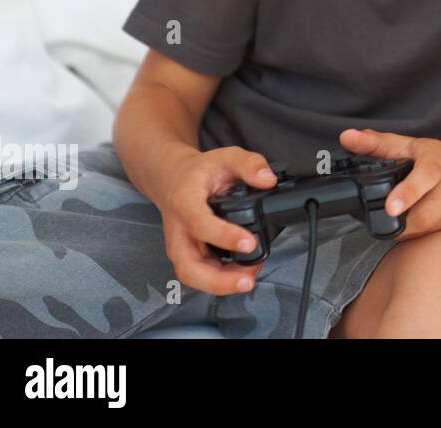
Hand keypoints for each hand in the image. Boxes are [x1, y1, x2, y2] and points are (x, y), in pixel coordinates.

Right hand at [156, 146, 277, 295]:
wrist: (172, 178)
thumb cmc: (200, 171)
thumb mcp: (226, 156)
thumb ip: (249, 163)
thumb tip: (268, 179)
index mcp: (185, 202)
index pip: (200, 224)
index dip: (225, 236)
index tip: (250, 243)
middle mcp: (178, 229)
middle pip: (189, 266)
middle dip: (218, 281)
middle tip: (247, 280)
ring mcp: (180, 245)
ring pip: (193, 276)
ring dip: (221, 284)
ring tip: (250, 277)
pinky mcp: (187, 254)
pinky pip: (200, 274)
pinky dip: (220, 280)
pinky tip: (243, 272)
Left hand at [339, 128, 440, 238]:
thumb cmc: (431, 159)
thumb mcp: (405, 146)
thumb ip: (374, 144)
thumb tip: (346, 138)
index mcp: (438, 158)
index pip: (426, 176)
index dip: (407, 193)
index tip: (390, 207)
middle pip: (424, 215)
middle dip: (401, 222)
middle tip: (391, 215)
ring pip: (430, 230)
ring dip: (412, 231)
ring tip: (407, 217)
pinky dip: (426, 237)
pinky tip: (425, 225)